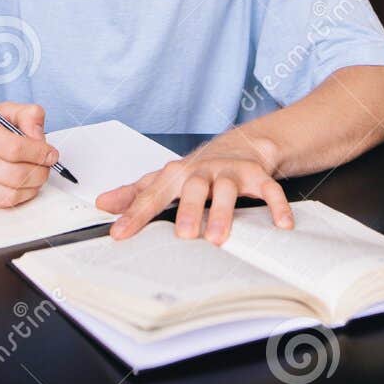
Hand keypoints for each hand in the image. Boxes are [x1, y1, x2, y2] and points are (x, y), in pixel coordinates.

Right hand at [0, 102, 57, 210]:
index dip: (39, 153)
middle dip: (39, 173)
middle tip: (45, 167)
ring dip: (31, 188)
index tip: (50, 154)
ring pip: (9, 195)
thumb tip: (41, 137)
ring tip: (33, 177)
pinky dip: (14, 197)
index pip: (15, 148)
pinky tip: (15, 186)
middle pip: (15, 175)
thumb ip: (26, 115)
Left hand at [95, 146, 292, 244]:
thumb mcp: (165, 179)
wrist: (241, 145)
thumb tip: (103, 203)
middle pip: (193, 187)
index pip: (152, 194)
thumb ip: (136, 193)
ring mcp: (231, 173)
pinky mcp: (258, 177)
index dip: (134, 214)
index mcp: (177, 174)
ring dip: (224, 212)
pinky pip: (269, 190)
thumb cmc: (199, 170)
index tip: (119, 233)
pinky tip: (280, 224)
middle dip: (188, 210)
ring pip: (228, 190)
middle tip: (184, 235)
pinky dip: (276, 206)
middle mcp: (203, 171)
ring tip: (219, 237)